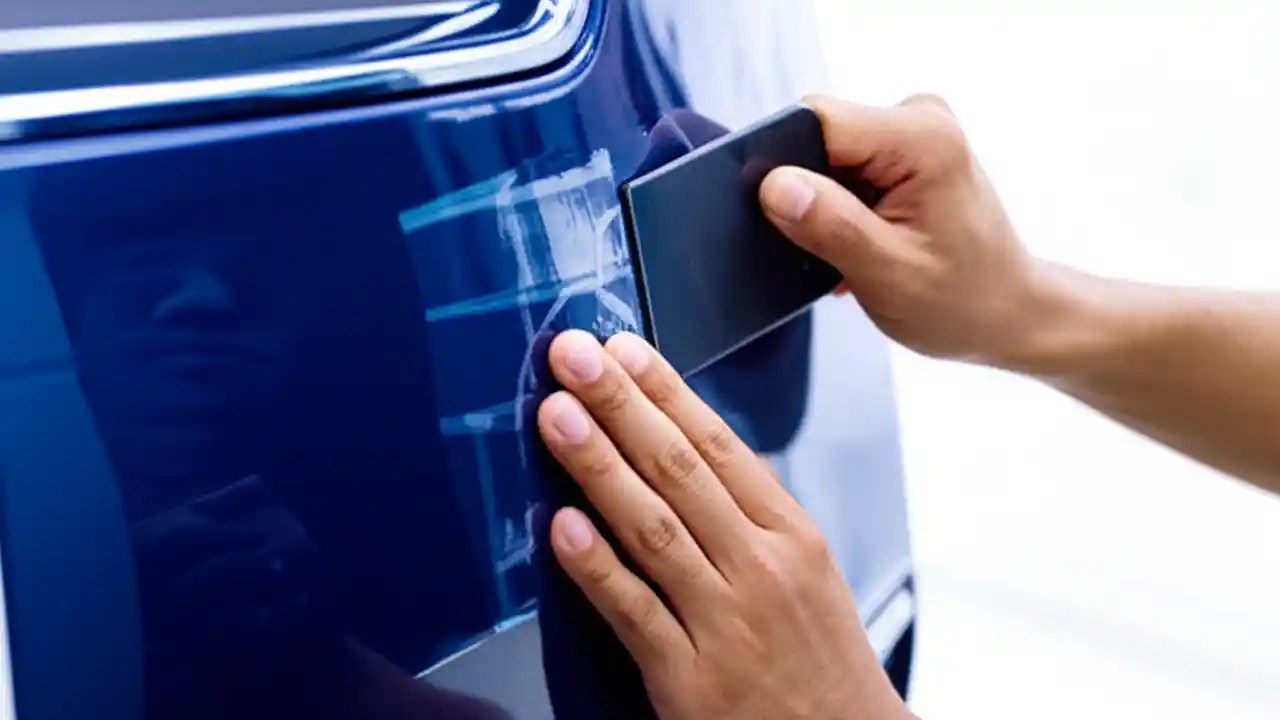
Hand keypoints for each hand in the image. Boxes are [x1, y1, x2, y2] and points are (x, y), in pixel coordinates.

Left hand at [539, 330, 909, 719]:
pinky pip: (634, 612)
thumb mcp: (807, 571)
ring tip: (557, 416)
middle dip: (620, 406)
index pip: (719, 446)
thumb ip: (748, 514)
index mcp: (791, 535)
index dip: (664, 392)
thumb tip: (679, 446)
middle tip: (573, 356)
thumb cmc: (820, 658)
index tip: (622, 349)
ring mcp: (725, 624)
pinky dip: (596, 567)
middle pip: (679, 472)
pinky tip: (562, 526)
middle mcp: (761, 569)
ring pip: (652, 529)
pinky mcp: (690, 681)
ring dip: (598, 466)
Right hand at [761, 94, 1049, 368]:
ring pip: (827, 155)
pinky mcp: (905, 150)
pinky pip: (845, 166)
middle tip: (833, 249)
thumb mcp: (886, 274)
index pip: (817, 121)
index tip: (791, 220)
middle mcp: (920, 118)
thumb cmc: (961, 302)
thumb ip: (828, 224)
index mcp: (922, 138)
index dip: (786, 165)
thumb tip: (773, 185)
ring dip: (826, 206)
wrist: (1006, 313)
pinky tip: (861, 243)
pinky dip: (841, 208)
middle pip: (819, 135)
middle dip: (809, 192)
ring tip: (852, 253)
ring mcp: (914, 132)